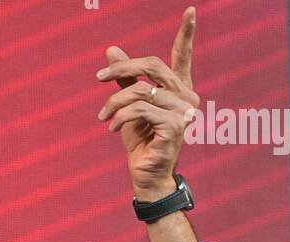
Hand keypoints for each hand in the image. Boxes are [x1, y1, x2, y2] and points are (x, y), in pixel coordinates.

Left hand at [96, 5, 199, 200]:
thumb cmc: (140, 142)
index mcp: (178, 89)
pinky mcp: (174, 127)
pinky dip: (120, 117)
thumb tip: (111, 50)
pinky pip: (140, 110)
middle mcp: (186, 97)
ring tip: (103, 117)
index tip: (190, 10)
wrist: (145, 176)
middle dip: (122, 68)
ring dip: (114, 102)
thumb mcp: (128, 105)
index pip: (182, 57)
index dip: (187, 34)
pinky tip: (111, 128)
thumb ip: (125, 77)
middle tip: (98, 78)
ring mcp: (184, 112)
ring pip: (140, 91)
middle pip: (152, 66)